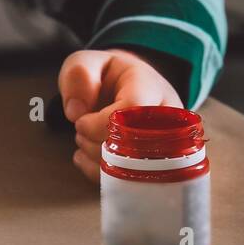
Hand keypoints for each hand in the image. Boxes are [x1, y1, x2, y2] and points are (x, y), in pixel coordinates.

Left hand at [58, 48, 181, 182]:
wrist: (129, 90)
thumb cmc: (109, 77)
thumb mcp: (89, 62)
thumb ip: (78, 74)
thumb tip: (76, 112)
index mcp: (151, 87)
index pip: (134, 109)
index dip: (100, 123)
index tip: (80, 122)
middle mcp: (167, 119)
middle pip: (135, 145)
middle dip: (97, 145)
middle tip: (81, 133)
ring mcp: (165, 146)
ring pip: (133, 169)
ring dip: (98, 160)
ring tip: (87, 141)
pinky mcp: (154, 167)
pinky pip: (129, 183)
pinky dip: (100, 175)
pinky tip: (89, 158)